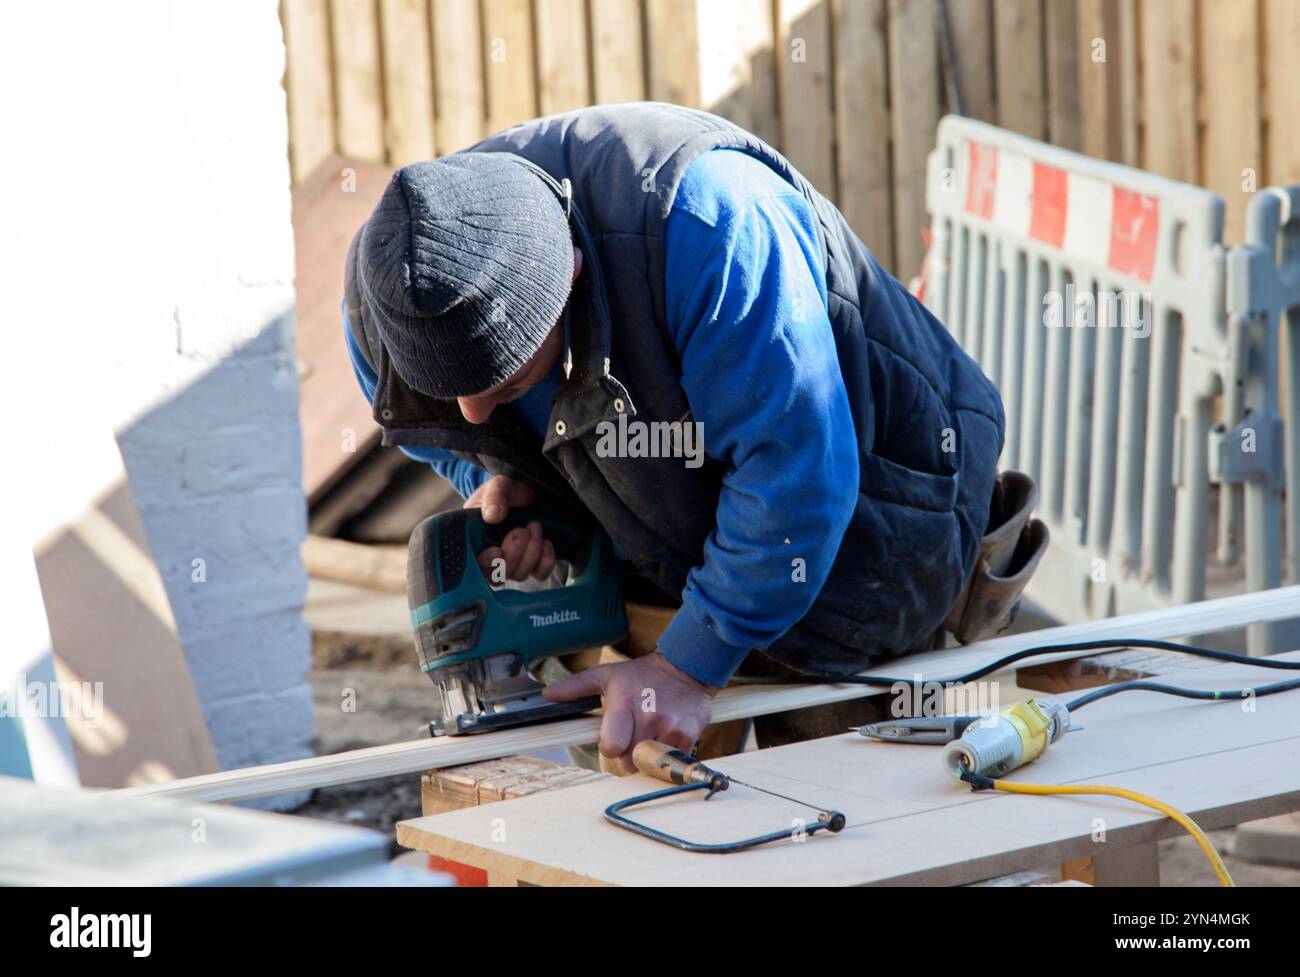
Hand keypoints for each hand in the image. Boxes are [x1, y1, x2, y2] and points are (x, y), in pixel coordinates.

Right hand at [463, 474, 555, 582]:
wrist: (531, 492)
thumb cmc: (509, 490)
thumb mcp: (499, 486)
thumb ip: (494, 497)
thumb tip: (492, 515)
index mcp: (474, 539)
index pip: (473, 564)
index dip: (485, 563)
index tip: (497, 551)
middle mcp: (490, 556)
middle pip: (497, 576)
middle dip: (512, 554)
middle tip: (522, 530)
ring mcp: (512, 562)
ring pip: (518, 574)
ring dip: (530, 552)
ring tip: (535, 526)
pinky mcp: (532, 563)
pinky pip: (539, 574)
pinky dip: (545, 561)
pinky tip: (546, 542)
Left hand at [543, 651, 717, 771]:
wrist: (686, 666)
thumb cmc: (641, 674)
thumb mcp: (607, 675)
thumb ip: (575, 687)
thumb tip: (547, 694)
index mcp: (625, 702)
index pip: (611, 746)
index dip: (609, 747)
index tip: (613, 739)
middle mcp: (649, 715)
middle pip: (629, 760)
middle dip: (628, 754)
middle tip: (632, 737)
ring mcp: (670, 727)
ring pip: (650, 763)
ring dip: (647, 757)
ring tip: (648, 737)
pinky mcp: (688, 735)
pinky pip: (670, 762)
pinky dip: (666, 756)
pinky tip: (665, 737)